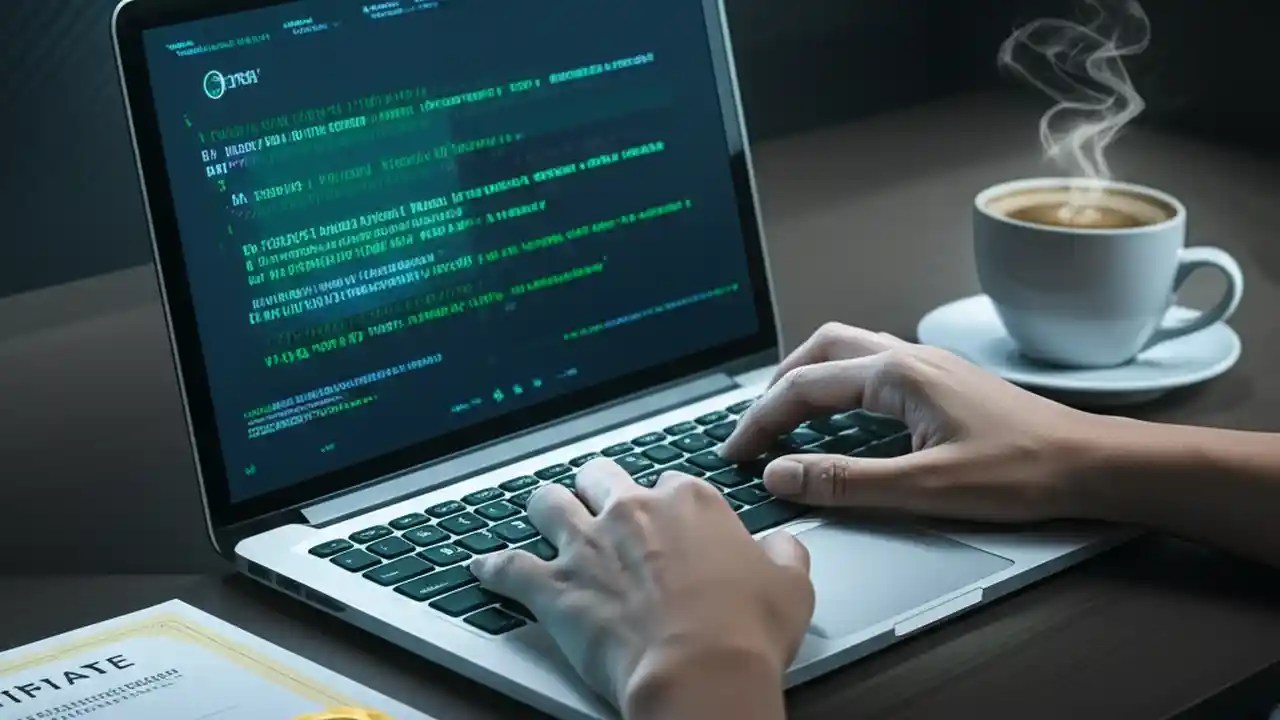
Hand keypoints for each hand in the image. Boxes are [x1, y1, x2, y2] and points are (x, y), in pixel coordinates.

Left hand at [470, 459, 813, 716]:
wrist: (700, 672)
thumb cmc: (745, 632)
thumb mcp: (791, 585)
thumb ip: (784, 554)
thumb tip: (781, 546)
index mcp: (689, 502)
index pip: (671, 482)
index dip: (668, 503)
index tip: (669, 522)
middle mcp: (633, 510)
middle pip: (602, 476)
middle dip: (599, 488)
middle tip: (601, 504)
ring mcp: (588, 545)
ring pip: (548, 503)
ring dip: (544, 508)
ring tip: (543, 512)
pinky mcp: (554, 586)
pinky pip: (507, 566)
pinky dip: (492, 568)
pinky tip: (482, 567)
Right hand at [721, 322, 1102, 521]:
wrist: (1093, 464)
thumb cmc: (1023, 473)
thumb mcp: (925, 488)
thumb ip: (845, 481)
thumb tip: (781, 474)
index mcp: (898, 374)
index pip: (805, 387)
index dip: (761, 420)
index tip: (736, 452)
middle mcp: (910, 358)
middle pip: (821, 350)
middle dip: (778, 385)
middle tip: (755, 427)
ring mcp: (929, 366)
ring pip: (848, 352)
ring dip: (809, 379)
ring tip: (786, 418)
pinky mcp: (944, 382)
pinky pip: (873, 368)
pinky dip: (840, 386)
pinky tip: (843, 421)